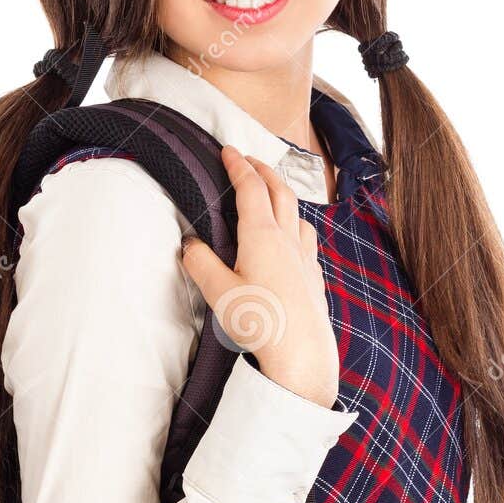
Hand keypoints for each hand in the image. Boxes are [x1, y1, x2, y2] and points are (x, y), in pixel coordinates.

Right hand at [179, 143, 340, 408]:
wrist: (302, 352)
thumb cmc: (260, 322)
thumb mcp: (218, 292)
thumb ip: (201, 263)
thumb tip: (189, 245)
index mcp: (261, 235)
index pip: (250, 188)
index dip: (239, 165)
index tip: (228, 150)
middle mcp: (287, 239)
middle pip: (280, 191)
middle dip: (264, 170)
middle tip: (250, 160)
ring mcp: (305, 256)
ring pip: (298, 213)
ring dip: (285, 195)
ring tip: (274, 194)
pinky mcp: (314, 276)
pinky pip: (307, 238)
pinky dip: (297, 225)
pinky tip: (293, 238)